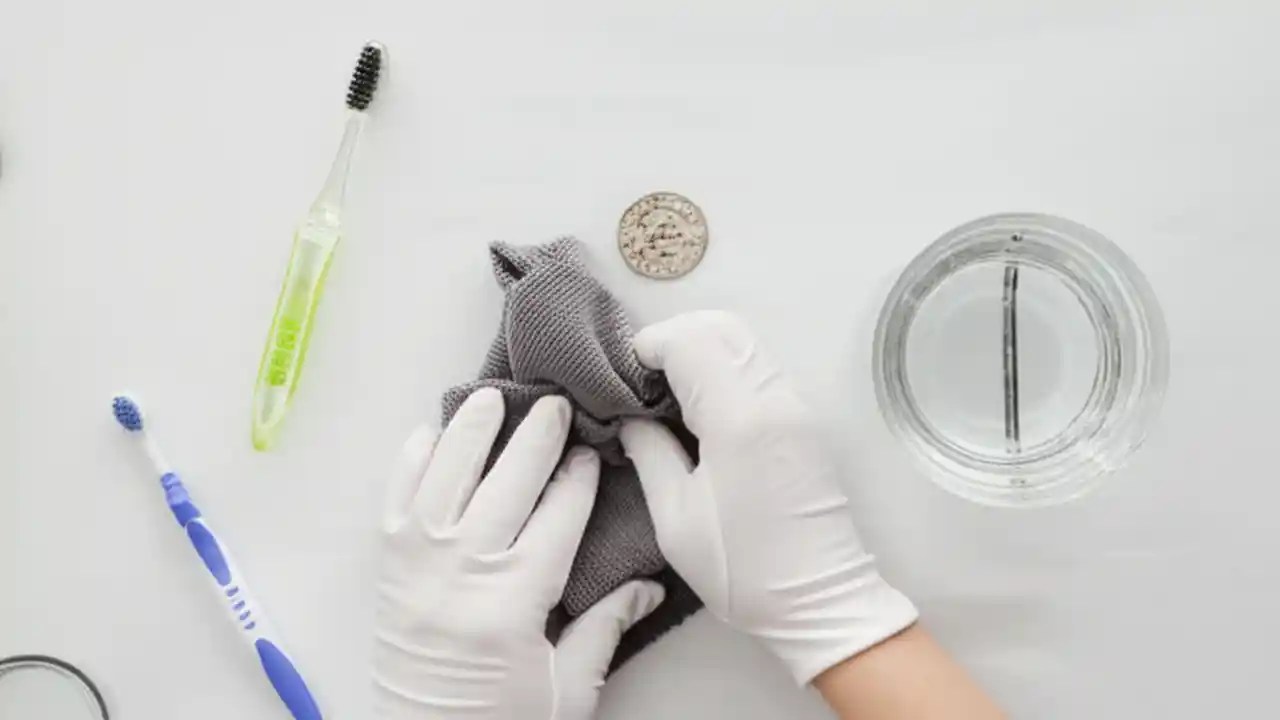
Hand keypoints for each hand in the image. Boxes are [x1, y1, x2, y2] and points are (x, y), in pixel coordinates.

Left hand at [373, 389, 664, 718]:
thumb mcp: (567, 689)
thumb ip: (605, 628)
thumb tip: (649, 587)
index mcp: (516, 600)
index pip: (557, 517)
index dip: (578, 478)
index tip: (592, 450)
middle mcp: (464, 570)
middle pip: (506, 482)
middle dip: (535, 438)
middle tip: (556, 404)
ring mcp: (419, 563)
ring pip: (446, 476)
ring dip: (470, 432)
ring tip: (491, 397)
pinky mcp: (388, 567)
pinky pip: (396, 498)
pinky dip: (411, 461)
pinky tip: (429, 434)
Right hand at [619, 312, 916, 684]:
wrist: (821, 601)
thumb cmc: (742, 569)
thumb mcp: (675, 520)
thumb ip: (649, 454)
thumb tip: (630, 417)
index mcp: (739, 420)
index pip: (691, 341)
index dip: (650, 345)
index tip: (625, 375)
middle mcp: (775, 399)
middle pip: (722, 328)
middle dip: (676, 339)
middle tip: (643, 379)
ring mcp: (797, 406)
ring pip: (745, 342)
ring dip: (702, 351)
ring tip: (669, 394)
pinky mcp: (806, 420)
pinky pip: (761, 367)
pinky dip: (726, 368)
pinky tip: (703, 407)